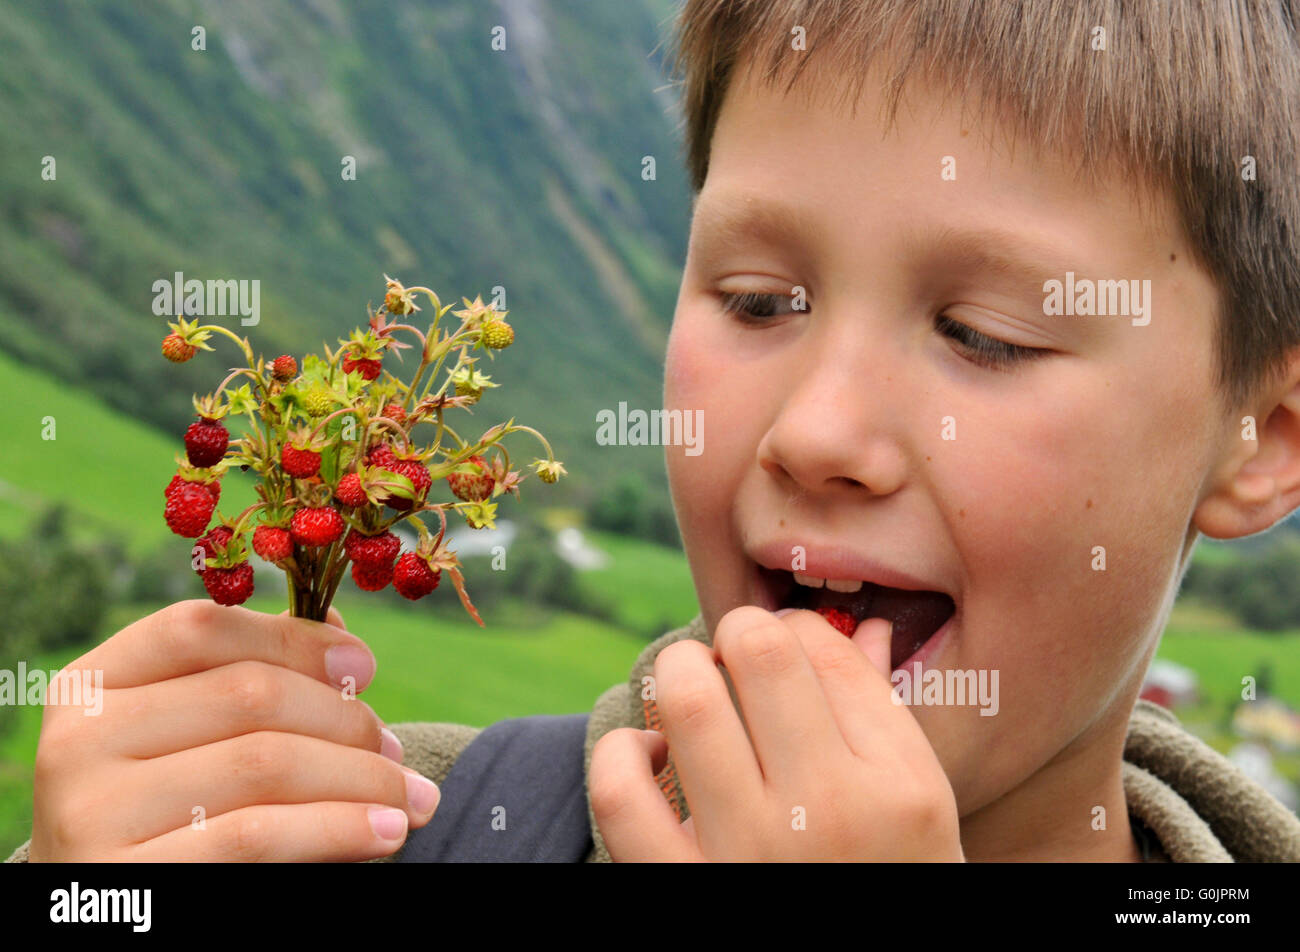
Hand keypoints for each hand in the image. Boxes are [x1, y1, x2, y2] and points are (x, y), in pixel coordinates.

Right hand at [29, 600, 438, 860]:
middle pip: (249, 695)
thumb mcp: (190, 735)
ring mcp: (92, 812)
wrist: (116, 915)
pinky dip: (337, 827)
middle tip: (395, 750)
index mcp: (93, 684)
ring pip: (265, 763)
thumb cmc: (169, 812)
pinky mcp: (128, 879)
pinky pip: (258, 836)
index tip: (364, 665)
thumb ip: (254, 674)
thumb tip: (339, 631)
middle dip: (345, 719)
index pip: (200, 629)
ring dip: (360, 778)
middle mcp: (77, 740)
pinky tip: (383, 831)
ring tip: (409, 797)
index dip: (295, 639)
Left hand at [590, 606, 963, 860]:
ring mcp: (750, 855)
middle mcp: (829, 814)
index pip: (825, 652)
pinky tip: (649, 754)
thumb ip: (884, 718)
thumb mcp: (917, 812)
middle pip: (757, 654)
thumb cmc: (888, 880)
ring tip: (688, 687)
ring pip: (688, 703)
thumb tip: (863, 628)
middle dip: (734, 634)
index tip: (783, 646)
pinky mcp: (680, 889)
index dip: (793, 629)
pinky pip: (621, 791)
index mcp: (899, 788)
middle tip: (731, 654)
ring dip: (677, 673)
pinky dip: (621, 753)